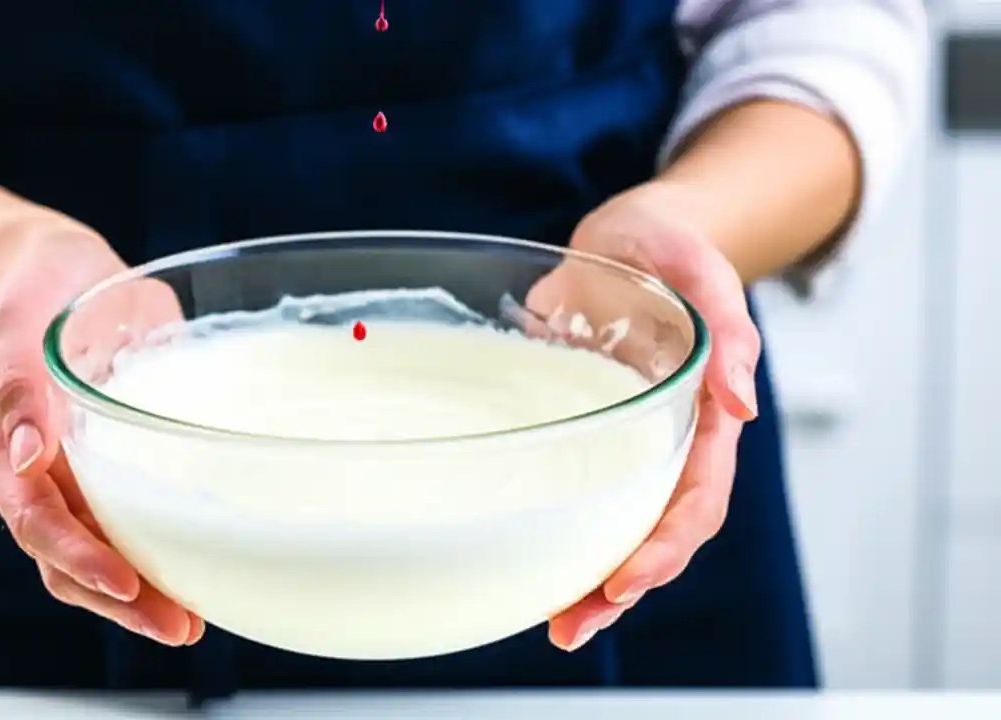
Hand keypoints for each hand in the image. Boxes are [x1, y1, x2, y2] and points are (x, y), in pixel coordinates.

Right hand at [0, 222, 202, 645]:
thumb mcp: (15, 319)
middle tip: (177, 625)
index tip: (123, 581)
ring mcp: (74, 473)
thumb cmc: (33, 288)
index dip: (77, 557)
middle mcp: (37, 472)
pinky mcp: (111, 463)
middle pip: (66, 558)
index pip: (35, 520)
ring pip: (97, 553)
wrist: (57, 270)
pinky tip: (197, 573)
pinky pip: (129, 521)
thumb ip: (17, 384)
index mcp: (4, 445)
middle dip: (118, 600)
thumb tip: (24, 459)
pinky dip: (157, 553)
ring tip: (189, 620)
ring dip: (139, 594)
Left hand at [541, 181, 761, 650]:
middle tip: (574, 626)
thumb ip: (730, 331)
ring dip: (589, 578)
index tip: (627, 580)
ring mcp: (622, 442)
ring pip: (615, 525)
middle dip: (621, 587)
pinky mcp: (580, 433)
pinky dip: (557, 531)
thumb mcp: (702, 272)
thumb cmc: (671, 249)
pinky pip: (573, 492)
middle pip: (656, 532)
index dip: (665, 545)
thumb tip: (742, 406)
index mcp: (702, 418)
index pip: (695, 499)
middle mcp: (664, 442)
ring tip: (555, 621)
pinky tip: (525, 558)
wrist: (625, 235)